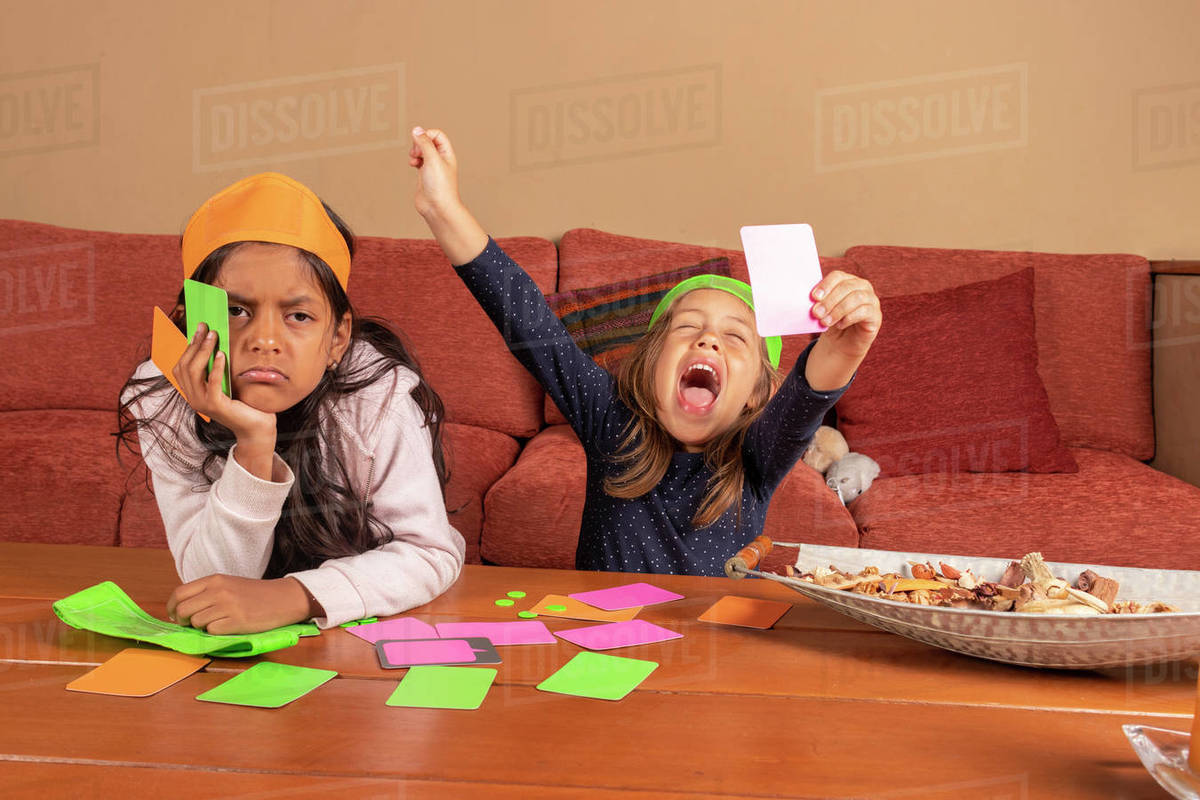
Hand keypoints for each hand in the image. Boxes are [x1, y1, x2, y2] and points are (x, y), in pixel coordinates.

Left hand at [167, 575, 314, 634]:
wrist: (282, 598)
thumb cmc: (254, 594)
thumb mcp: (228, 584)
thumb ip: (206, 592)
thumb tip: (180, 610)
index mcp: (214, 580)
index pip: (179, 593)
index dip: (172, 607)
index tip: (174, 615)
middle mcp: (218, 591)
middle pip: (182, 610)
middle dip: (183, 621)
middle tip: (193, 624)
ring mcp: (227, 606)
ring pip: (196, 622)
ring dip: (201, 627)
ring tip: (216, 623)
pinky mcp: (236, 622)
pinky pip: (211, 632)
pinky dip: (215, 633)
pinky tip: (227, 627)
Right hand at [173, 322, 276, 445]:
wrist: (256, 428)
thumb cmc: (244, 404)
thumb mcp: (227, 383)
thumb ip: (218, 369)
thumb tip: (216, 343)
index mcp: (192, 392)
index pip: (180, 366)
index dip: (187, 347)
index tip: (198, 329)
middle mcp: (193, 398)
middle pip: (184, 366)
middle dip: (194, 344)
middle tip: (205, 327)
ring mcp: (202, 403)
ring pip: (194, 372)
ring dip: (203, 351)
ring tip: (214, 337)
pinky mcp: (215, 406)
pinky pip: (212, 383)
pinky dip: (216, 367)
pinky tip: (222, 354)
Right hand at [407, 125, 489, 264]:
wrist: (437, 207)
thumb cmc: (440, 187)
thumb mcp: (432, 160)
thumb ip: (424, 143)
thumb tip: (417, 129)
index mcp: (447, 154)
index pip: (437, 135)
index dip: (427, 135)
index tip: (420, 142)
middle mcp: (441, 160)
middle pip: (428, 141)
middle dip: (419, 143)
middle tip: (416, 152)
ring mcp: (432, 167)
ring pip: (422, 151)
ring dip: (415, 151)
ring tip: (414, 158)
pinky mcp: (424, 175)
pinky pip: (418, 161)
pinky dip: (413, 159)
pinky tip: (412, 164)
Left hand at [811, 271, 881, 360]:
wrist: (843, 342)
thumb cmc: (832, 321)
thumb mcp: (823, 309)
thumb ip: (819, 302)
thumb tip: (809, 299)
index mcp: (848, 280)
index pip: (838, 276)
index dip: (826, 285)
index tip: (814, 297)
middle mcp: (862, 286)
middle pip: (846, 287)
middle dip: (829, 300)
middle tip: (816, 313)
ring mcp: (872, 300)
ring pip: (856, 298)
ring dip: (838, 310)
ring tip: (825, 322)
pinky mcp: (876, 315)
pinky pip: (864, 311)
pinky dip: (849, 318)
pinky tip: (839, 325)